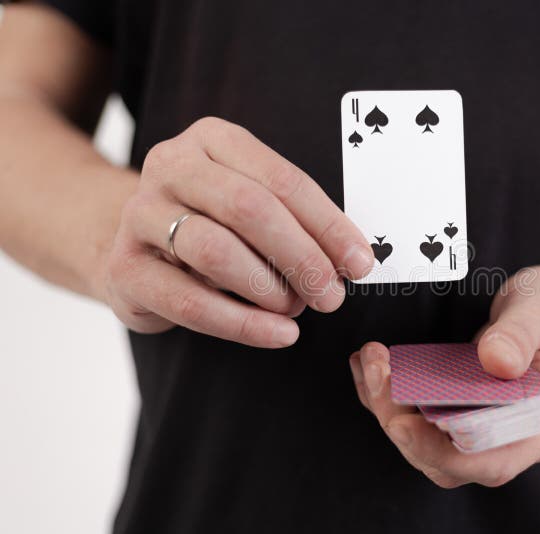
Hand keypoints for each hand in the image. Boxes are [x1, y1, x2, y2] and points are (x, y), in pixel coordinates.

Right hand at [103, 117, 373, 347]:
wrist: (129, 243)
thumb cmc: (211, 223)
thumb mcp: (253, 205)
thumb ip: (298, 222)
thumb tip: (352, 260)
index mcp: (213, 139)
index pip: (283, 180)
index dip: (328, 225)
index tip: (360, 263)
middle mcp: (171, 166)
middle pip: (248, 208)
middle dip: (302, 257)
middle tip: (332, 295)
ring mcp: (140, 214)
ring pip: (216, 251)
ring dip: (270, 289)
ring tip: (297, 309)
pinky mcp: (124, 268)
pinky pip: (190, 302)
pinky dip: (243, 324)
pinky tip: (278, 334)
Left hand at [349, 264, 539, 486]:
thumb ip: (523, 333)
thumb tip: (494, 362)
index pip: (494, 460)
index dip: (446, 453)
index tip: (404, 423)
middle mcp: (517, 433)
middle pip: (451, 459)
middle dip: (404, 426)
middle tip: (376, 374)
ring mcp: (491, 423)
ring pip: (431, 444)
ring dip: (391, 411)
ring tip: (369, 364)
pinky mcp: (468, 407)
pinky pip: (425, 418)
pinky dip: (393, 395)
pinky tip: (373, 364)